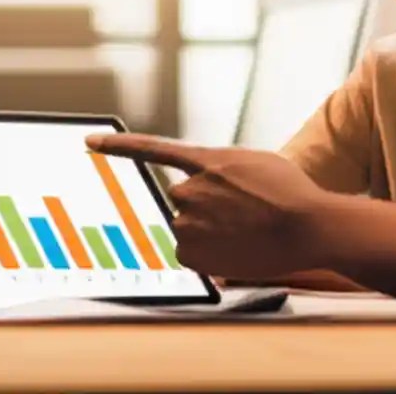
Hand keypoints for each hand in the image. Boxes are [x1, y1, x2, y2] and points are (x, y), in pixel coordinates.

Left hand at [85, 133, 333, 278]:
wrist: (306, 225)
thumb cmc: (292, 195)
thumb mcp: (258, 165)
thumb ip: (225, 171)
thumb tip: (215, 186)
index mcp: (207, 161)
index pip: (153, 150)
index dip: (118, 147)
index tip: (88, 142)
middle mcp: (189, 188)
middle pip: (183, 200)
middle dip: (204, 208)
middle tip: (239, 216)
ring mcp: (187, 220)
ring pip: (188, 228)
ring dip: (208, 231)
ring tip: (245, 233)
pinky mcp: (189, 250)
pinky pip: (191, 253)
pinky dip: (208, 254)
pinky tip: (236, 249)